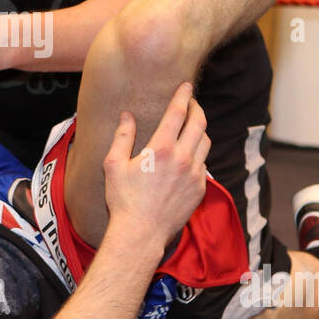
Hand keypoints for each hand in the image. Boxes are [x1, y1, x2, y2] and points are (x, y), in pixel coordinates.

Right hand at [102, 82, 209, 244]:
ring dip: (200, 130)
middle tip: (191, 102)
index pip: (178, 112)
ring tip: (190, 127)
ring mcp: (195, 174)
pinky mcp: (200, 189)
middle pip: (199, 123)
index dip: (183, 95)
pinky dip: (198, 153)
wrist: (141, 234)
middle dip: (196, 108)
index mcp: (161, 149)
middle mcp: (183, 159)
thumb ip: (122, 136)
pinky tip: (188, 155)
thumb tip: (127, 115)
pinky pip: (203, 163)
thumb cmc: (123, 200)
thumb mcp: (113, 165)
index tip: (186, 85)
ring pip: (205, 142)